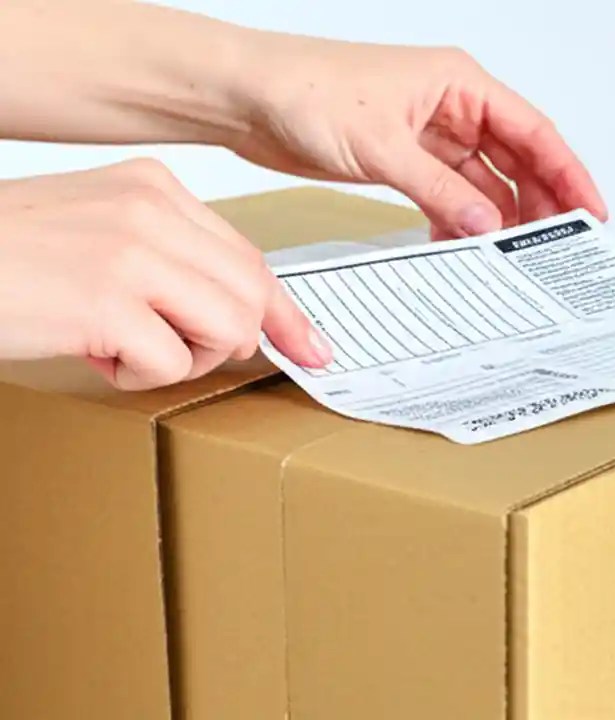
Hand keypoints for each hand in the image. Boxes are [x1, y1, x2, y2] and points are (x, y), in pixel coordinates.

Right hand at [0, 159, 329, 389]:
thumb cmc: (7, 260)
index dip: (284, 314)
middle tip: (162, 348)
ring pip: (227, 331)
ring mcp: (131, 252)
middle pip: (250, 299)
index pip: (251, 258)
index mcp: (154, 187)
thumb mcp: (98, 235)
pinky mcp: (107, 301)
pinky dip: (134, 375)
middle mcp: (151, 209)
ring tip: (119, 344)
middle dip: (219, 344)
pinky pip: (170, 364)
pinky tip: (89, 350)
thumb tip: (242, 316)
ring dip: (180, 359)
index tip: (311, 348)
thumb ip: (169, 259)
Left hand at [231, 38, 607, 239]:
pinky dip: (459, 224)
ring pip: (484, 184)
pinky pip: (449, 197)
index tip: (591, 211)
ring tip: (516, 259)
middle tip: (559, 248)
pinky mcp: (403, 161)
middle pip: (516, 160)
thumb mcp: (381, 146)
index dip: (568, 172)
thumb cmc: (304, 90)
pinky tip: (464, 250)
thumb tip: (488, 227)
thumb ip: (439, 190)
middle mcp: (452, 107)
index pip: (533, 131)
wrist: (242, 97)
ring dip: (498, 220)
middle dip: (539, 203)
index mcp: (459, 83)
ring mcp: (429, 136)